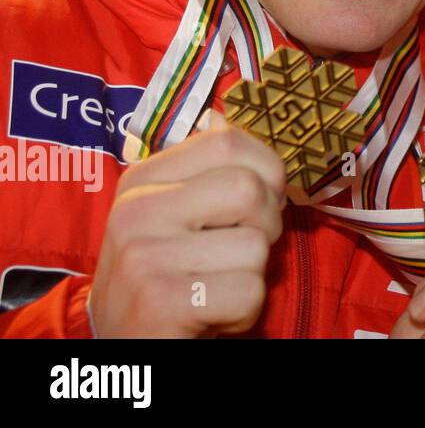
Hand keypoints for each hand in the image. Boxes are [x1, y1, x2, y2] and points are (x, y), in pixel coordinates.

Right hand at [90, 124, 286, 336]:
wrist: (119, 346)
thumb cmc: (163, 273)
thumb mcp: (169, 213)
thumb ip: (201, 169)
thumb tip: (224, 114)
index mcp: (141, 179)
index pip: (228, 140)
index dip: (267, 169)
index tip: (261, 198)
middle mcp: (136, 211)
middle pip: (249, 188)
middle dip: (267, 223)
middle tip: (243, 249)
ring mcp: (144, 256)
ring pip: (255, 245)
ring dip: (253, 274)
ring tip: (217, 285)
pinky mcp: (160, 303)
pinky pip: (249, 291)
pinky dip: (246, 310)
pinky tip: (212, 314)